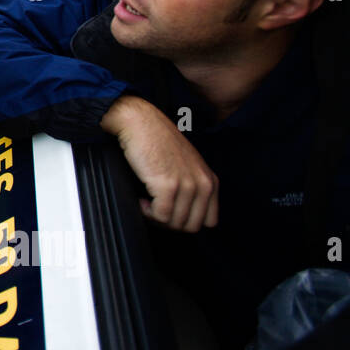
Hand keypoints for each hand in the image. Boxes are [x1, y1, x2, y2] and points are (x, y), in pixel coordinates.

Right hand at [100, 95, 218, 231]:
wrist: (140, 123)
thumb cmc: (157, 141)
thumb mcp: (186, 165)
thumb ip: (193, 186)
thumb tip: (182, 213)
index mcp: (210, 180)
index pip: (209, 220)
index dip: (187, 221)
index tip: (171, 211)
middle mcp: (203, 183)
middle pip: (192, 226)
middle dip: (172, 223)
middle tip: (156, 209)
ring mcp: (187, 185)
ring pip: (176, 223)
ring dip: (157, 218)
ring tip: (147, 202)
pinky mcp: (167, 185)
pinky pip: (161, 215)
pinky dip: (147, 212)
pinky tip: (141, 200)